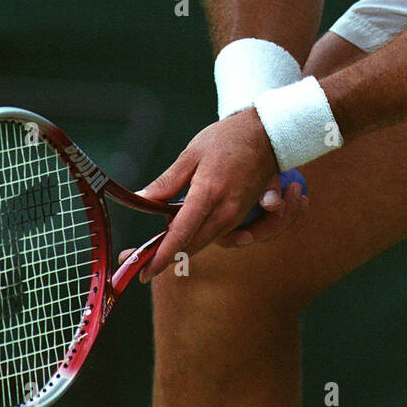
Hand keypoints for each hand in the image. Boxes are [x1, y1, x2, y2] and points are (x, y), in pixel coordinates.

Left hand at [132, 106, 307, 277]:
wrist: (266, 135)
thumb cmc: (227, 139)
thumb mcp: (191, 153)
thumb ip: (167, 181)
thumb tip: (142, 199)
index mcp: (209, 193)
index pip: (182, 234)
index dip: (162, 255)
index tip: (144, 271)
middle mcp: (226, 211)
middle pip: (192, 245)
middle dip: (167, 256)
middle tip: (140, 260)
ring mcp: (236, 216)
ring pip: (204, 242)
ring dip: (182, 245)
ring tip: (159, 239)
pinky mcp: (242, 215)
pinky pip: (215, 234)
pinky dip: (197, 235)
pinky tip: (184, 224)